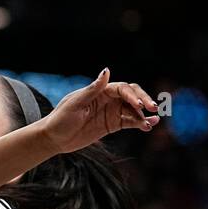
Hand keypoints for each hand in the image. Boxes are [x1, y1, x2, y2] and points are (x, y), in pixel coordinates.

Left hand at [39, 69, 159, 154]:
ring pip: (133, 110)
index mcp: (99, 91)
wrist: (54, 138)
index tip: (138, 105)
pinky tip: (148, 126)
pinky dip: (140, 123)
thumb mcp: (76, 103)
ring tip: (153, 122)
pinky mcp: (112, 125)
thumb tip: (107, 70)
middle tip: (153, 109)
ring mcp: (111, 112)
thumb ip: (94, 88)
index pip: (122, 88)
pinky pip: (130, 122)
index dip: (132, 95)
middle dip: (144, 100)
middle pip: (132, 95)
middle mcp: (107, 99)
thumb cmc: (61, 118)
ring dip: (144, 114)